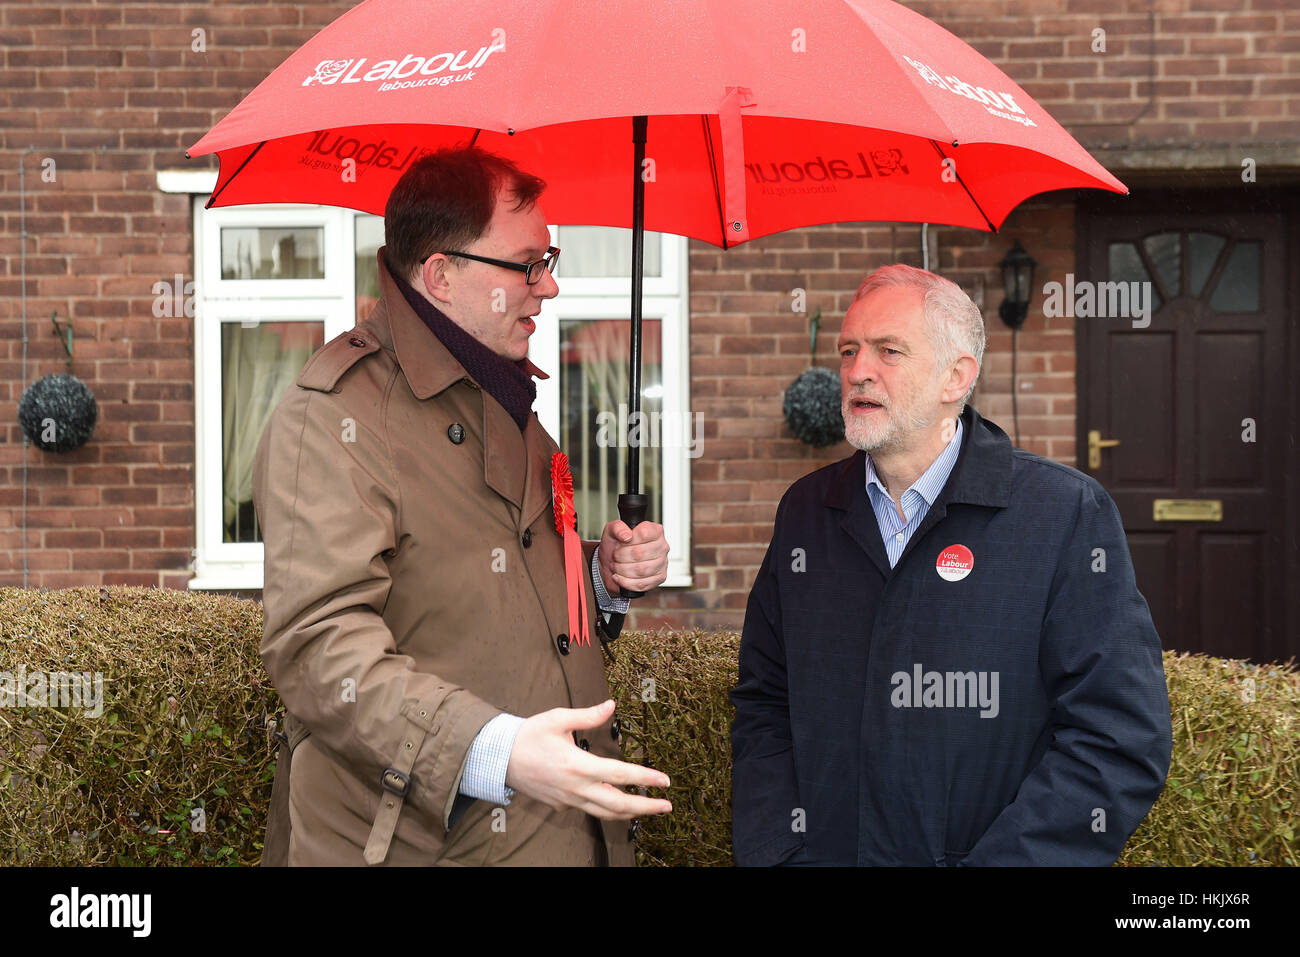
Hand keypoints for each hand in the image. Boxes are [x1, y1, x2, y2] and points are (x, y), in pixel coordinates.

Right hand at [505, 700, 671, 820]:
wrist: (499, 759)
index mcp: (578, 765)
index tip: (664, 781)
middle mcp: (576, 788)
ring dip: (630, 813)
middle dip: (646, 807)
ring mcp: (568, 800)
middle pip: (618, 805)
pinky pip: (589, 809)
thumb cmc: (529, 735)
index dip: (645, 778)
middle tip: (667, 806)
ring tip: (650, 809)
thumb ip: (588, 715)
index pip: (620, 774)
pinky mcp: (561, 806)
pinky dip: (607, 808)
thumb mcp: (558, 718)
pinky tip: (618, 801)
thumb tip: (612, 705)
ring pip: (605, 813)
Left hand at [597, 519, 668, 595]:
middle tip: (615, 556)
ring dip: (622, 570)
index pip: (644, 533)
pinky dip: (626, 582)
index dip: (629, 540)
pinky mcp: (659, 578)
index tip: (621, 543)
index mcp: (654, 531)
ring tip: (616, 566)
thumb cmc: (615, 546)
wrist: (612, 564)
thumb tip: (626, 535)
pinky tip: (619, 577)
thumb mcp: (611, 531)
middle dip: (621, 556)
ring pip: (641, 570)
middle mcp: (662, 546)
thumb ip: (617, 528)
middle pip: (640, 553)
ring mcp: (662, 563)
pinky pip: (642, 584)